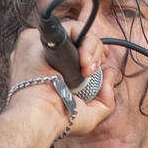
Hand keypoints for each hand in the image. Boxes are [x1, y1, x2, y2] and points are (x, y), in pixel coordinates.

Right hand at [7, 22, 115, 137]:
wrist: (40, 116)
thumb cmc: (58, 120)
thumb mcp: (88, 115)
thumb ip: (105, 99)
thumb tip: (109, 73)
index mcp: (48, 74)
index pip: (74, 56)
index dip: (90, 61)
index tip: (92, 74)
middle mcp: (42, 57)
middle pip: (77, 42)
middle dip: (93, 55)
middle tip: (91, 72)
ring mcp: (38, 46)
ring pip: (77, 33)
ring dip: (91, 48)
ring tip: (87, 68)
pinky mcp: (38, 37)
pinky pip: (72, 27)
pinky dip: (85, 40)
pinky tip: (83, 61)